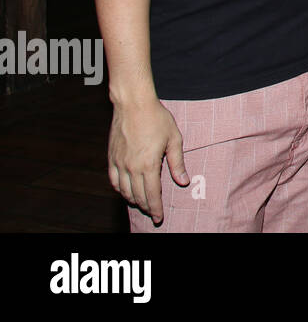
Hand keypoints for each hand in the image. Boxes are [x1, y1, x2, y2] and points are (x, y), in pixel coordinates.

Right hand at [107, 99, 187, 224]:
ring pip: (124, 191)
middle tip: (152, 213)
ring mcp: (119, 163)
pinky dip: (119, 189)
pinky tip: (125, 191)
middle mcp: (132, 167)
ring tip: (142, 203)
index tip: (158, 218)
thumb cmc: (157, 118)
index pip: (152, 194)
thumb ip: (177, 162)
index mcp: (149, 164)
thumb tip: (183, 181)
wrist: (133, 104)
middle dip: (146, 207)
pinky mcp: (111, 157)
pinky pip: (113, 180)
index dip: (155, 208)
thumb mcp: (174, 139)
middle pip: (138, 196)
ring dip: (133, 200)